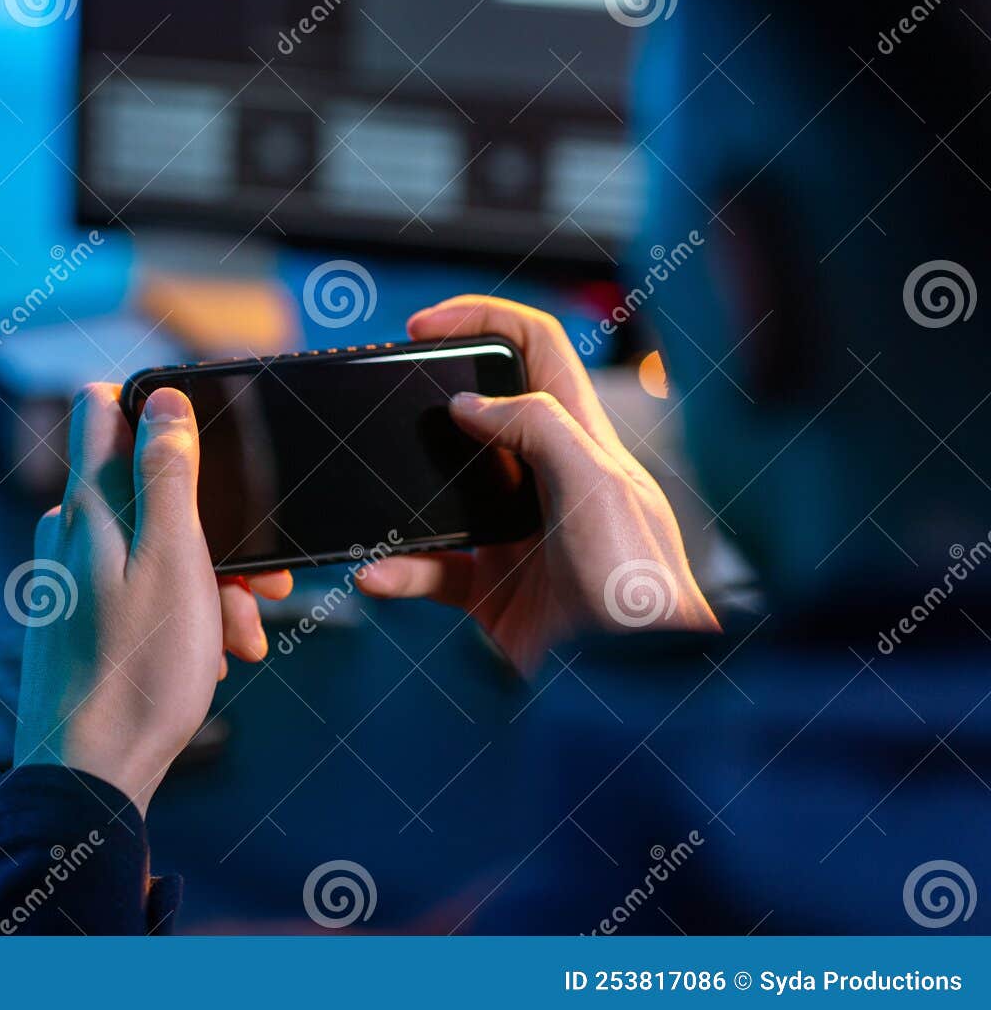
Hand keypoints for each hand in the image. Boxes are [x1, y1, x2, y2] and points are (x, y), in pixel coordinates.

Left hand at [13, 383, 290, 816]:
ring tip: (237, 638)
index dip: (157, 411)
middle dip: (213, 526)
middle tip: (259, 581)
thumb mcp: (173, 561)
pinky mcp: (78, 623)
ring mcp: (69, 580)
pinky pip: (140, 594)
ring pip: (154, 549)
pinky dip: (181, 616)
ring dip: (208, 584)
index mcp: (89, 506)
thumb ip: (168, 474)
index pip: (102, 408)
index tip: (209, 447)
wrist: (88, 779)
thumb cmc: (135, 674)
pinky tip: (207, 660)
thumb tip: (162, 399)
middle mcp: (69, 534)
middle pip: (150, 490)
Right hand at [355, 296, 717, 674]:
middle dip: (427, 403)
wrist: (635, 690)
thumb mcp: (596, 487)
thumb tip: (471, 405)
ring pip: (443, 495)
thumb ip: (540, 428)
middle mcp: (548, 480)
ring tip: (369, 498)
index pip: (536, 349)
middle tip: (383, 399)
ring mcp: (517, 535)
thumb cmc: (640, 590)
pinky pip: (430, 569)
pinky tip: (380, 575)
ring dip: (401, 498)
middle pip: (481, 415)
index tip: (424, 325)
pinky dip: (399, 571)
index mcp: (582, 440)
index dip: (482, 319)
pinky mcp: (494, 590)